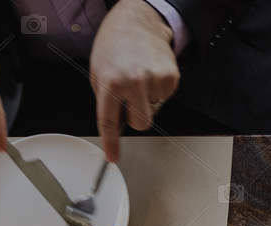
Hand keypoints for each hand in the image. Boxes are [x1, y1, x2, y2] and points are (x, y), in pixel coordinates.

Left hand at [88, 0, 179, 160]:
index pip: (109, 121)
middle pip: (140, 124)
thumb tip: (116, 123)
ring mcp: (154, 81)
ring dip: (147, 100)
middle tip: (131, 102)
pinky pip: (165, 98)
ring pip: (154, 110)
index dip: (111, 143)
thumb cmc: (115, 44)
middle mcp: (132, 83)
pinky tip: (151, 73)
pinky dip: (158, 90)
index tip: (113, 157)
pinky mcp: (171, 79)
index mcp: (109, 82)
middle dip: (136, 117)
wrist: (139, 22)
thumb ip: (106, 98)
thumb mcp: (99, 70)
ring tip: (140, 78)